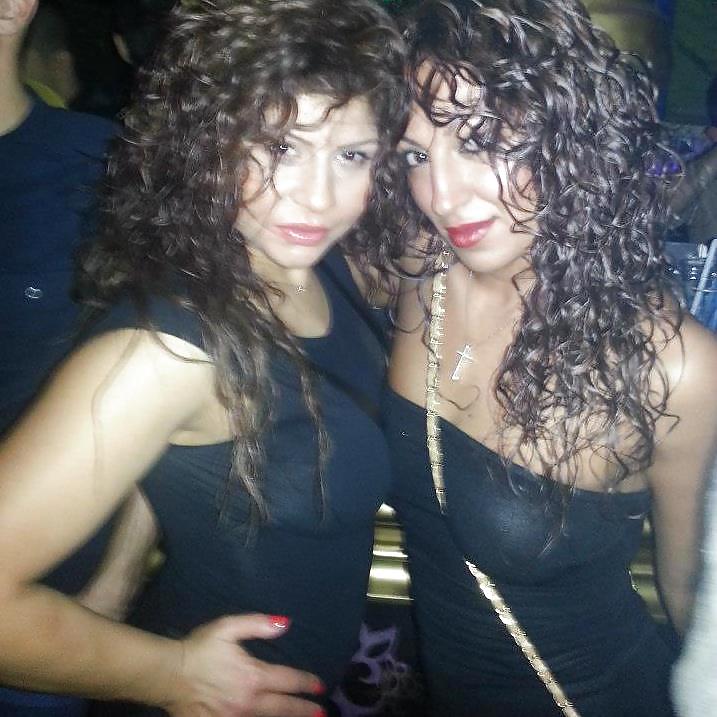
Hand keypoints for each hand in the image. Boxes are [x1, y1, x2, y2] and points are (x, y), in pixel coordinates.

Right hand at [165, 613, 324, 716]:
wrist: (166, 674)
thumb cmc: (199, 648)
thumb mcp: (228, 627)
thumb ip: (258, 624)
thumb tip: (285, 624)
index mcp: (253, 676)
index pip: (288, 681)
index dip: (306, 683)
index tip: (320, 687)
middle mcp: (248, 701)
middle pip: (283, 708)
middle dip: (304, 710)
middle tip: (322, 713)